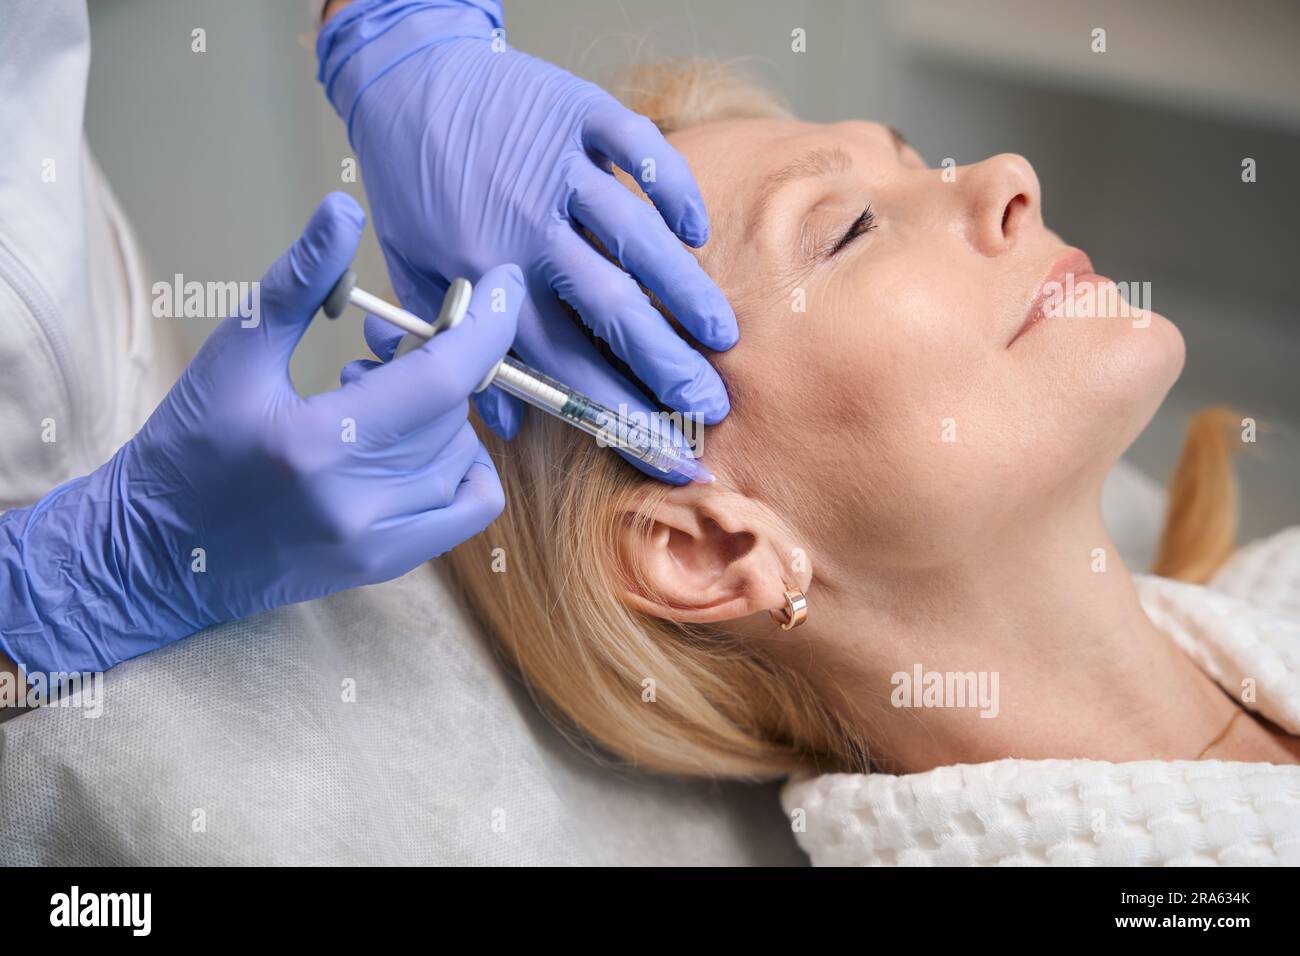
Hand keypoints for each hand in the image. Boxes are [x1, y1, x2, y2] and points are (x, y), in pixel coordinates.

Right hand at [0, 193, 519, 675]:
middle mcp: (357, 500)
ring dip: (442, 414)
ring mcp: (376, 541)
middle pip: (453, 410)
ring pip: (462, 454)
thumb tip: (343, 208)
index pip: (442, 377)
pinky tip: (420, 446)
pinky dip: (464, 467)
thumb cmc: (188, 445)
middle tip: (387, 345)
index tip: (503, 285)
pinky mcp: (384, 564)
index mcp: (319, 441)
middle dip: (439, 362)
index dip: (485, 325)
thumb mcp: (234, 352)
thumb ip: (297, 280)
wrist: (153, 555)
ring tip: (377, 399)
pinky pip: (470, 509)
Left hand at [316, 1, 736, 454]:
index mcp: (484, 277)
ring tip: (720, 335)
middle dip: (668, 365)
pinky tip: (694, 230)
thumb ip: (459, 345)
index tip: (666, 448)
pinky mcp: (577, 112)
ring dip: (684, 290)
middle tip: (709, 404)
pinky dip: (673, 188)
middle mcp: (525, 227)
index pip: (565, 362)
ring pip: (635, 237)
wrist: (403, 77)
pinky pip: (638, 149)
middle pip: (611, 310)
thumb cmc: (410, 182)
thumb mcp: (413, 272)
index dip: (620, 412)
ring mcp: (555, 166)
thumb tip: (509, 420)